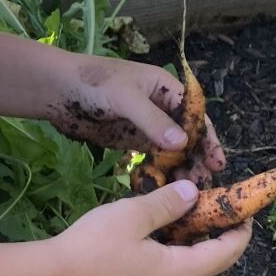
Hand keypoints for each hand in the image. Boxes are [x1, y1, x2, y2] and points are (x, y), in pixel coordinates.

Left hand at [44, 52, 225, 183]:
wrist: (57, 90)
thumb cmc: (95, 83)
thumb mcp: (126, 97)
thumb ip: (152, 120)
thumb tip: (182, 143)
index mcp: (165, 89)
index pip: (195, 116)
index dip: (208, 139)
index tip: (217, 163)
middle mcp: (161, 108)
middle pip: (187, 136)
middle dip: (196, 159)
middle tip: (203, 184)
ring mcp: (146, 126)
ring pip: (171, 151)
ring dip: (180, 169)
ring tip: (187, 192)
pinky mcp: (130, 141)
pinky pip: (151, 159)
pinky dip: (158, 172)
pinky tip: (162, 189)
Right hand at [50, 179, 250, 275]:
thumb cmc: (92, 245)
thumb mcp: (132, 215)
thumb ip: (168, 203)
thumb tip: (194, 194)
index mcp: (179, 274)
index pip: (226, 254)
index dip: (240, 233)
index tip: (244, 213)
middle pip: (206, 267)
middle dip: (213, 239)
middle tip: (208, 210)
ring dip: (187, 251)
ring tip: (177, 222)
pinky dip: (168, 264)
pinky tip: (150, 246)